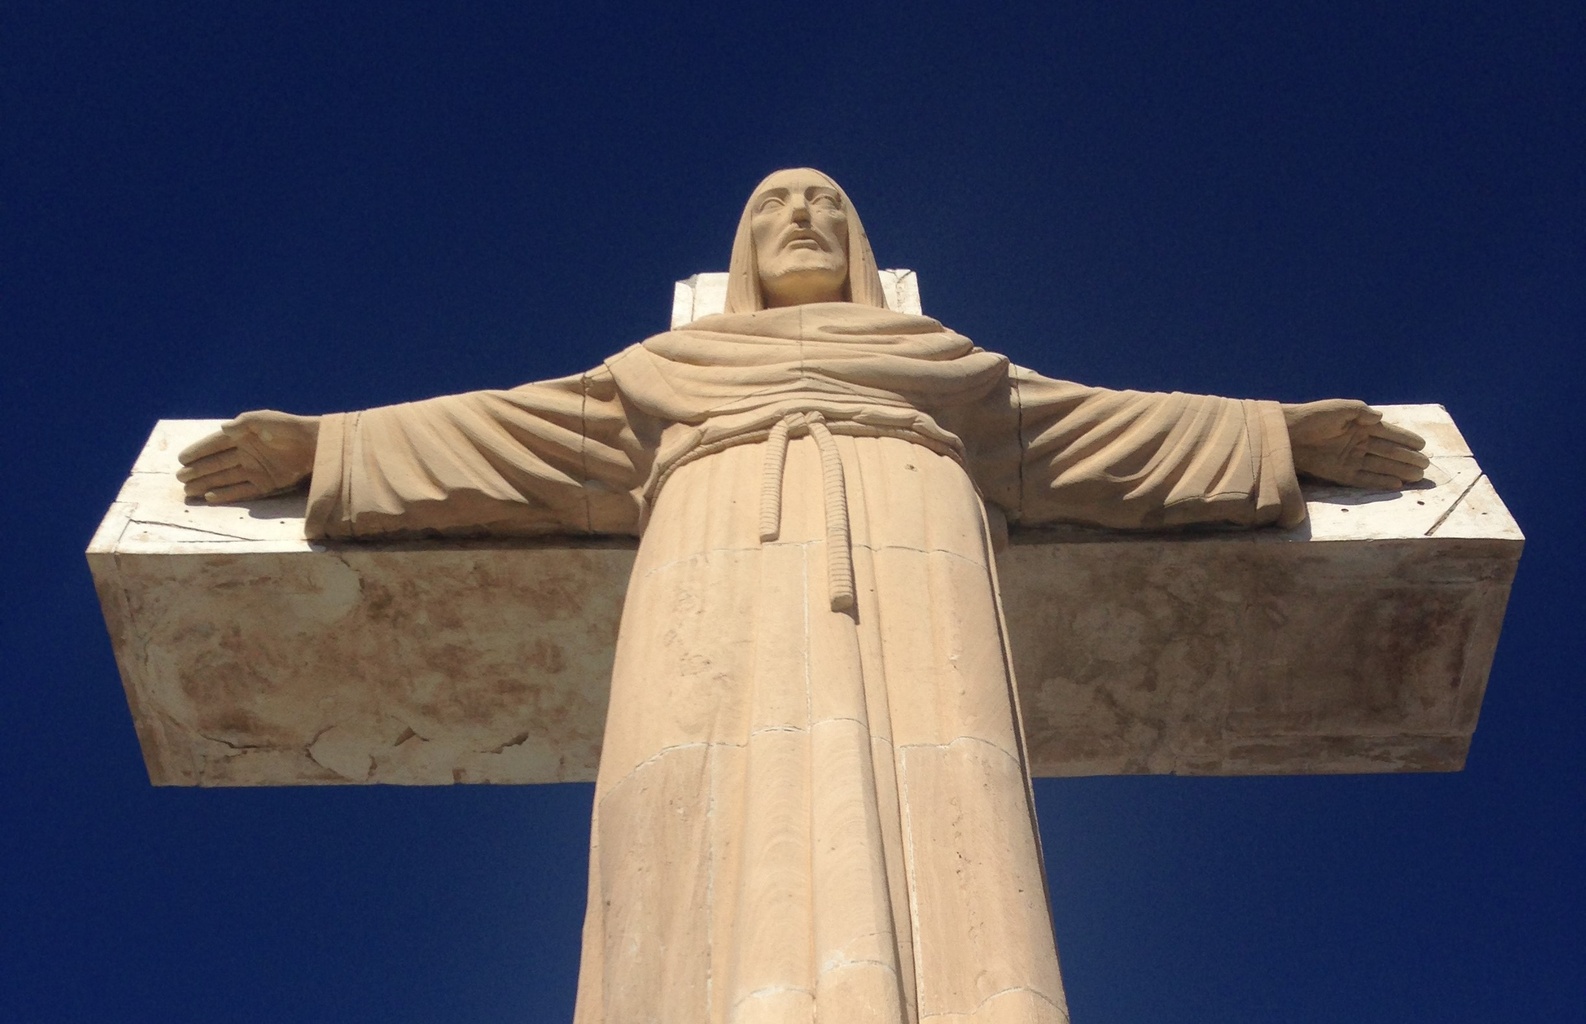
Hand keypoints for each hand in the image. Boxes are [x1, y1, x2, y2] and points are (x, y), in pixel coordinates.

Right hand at [176, 410, 320, 502]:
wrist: (315, 444)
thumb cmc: (288, 428)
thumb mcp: (264, 420)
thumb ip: (244, 424)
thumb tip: (223, 429)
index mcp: (242, 437)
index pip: (215, 445)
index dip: (198, 452)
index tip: (180, 459)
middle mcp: (245, 454)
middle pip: (216, 464)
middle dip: (197, 471)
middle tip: (179, 479)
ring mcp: (255, 470)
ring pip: (225, 479)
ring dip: (207, 484)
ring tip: (189, 491)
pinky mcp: (266, 484)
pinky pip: (242, 491)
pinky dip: (227, 494)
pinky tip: (210, 497)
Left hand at [1282, 400, 1428, 488]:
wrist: (1289, 433)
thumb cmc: (1314, 416)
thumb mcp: (1341, 408)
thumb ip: (1362, 412)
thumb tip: (1381, 418)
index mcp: (1360, 426)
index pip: (1388, 434)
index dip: (1405, 439)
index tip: (1422, 445)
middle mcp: (1358, 443)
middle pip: (1387, 452)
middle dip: (1407, 458)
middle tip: (1426, 465)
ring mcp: (1350, 459)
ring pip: (1380, 467)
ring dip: (1398, 471)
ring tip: (1417, 476)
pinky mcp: (1340, 473)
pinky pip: (1364, 479)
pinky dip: (1379, 482)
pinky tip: (1396, 485)